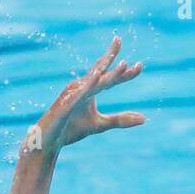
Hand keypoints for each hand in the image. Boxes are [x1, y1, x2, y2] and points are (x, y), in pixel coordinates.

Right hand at [29, 36, 144, 152]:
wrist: (49, 141)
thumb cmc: (71, 129)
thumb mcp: (100, 124)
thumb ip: (120, 120)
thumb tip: (145, 118)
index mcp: (90, 89)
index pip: (109, 76)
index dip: (124, 72)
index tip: (140, 66)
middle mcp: (81, 87)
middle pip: (101, 72)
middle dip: (114, 61)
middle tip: (128, 52)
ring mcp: (72, 94)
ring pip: (93, 81)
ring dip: (108, 73)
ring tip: (123, 64)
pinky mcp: (65, 105)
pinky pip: (78, 94)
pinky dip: (88, 85)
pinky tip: (98, 76)